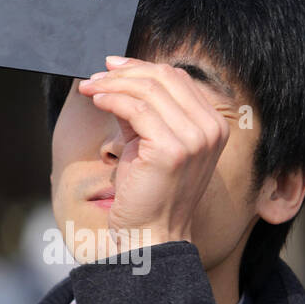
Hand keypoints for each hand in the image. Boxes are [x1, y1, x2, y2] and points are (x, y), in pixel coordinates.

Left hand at [76, 55, 230, 250]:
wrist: (151, 235)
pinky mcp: (172, 149)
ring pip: (148, 90)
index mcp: (213, 126)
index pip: (178, 79)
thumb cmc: (148, 194)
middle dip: (125, 72)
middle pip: (164, 78)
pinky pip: (136, 110)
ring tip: (91, 89)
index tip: (113, 68)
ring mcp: (195, 139)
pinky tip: (98, 101)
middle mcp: (210, 130)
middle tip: (97, 76)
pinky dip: (112, 100)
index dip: (142, 67)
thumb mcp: (150, 144)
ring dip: (113, 84)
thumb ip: (143, 112)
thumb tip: (117, 78)